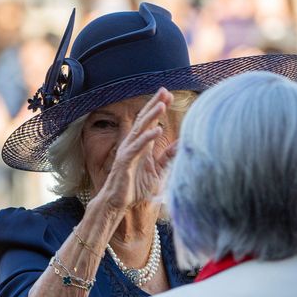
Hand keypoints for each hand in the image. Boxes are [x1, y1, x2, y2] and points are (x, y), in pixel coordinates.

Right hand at [99, 88, 177, 212]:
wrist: (116, 204)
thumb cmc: (134, 189)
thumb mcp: (156, 173)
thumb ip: (166, 158)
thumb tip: (181, 145)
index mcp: (140, 147)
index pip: (149, 123)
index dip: (157, 108)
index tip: (168, 95)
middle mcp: (132, 146)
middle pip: (143, 121)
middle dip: (153, 105)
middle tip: (165, 91)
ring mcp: (127, 153)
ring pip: (139, 131)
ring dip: (151, 117)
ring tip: (162, 105)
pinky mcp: (124, 164)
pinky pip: (136, 148)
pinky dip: (146, 139)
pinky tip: (157, 131)